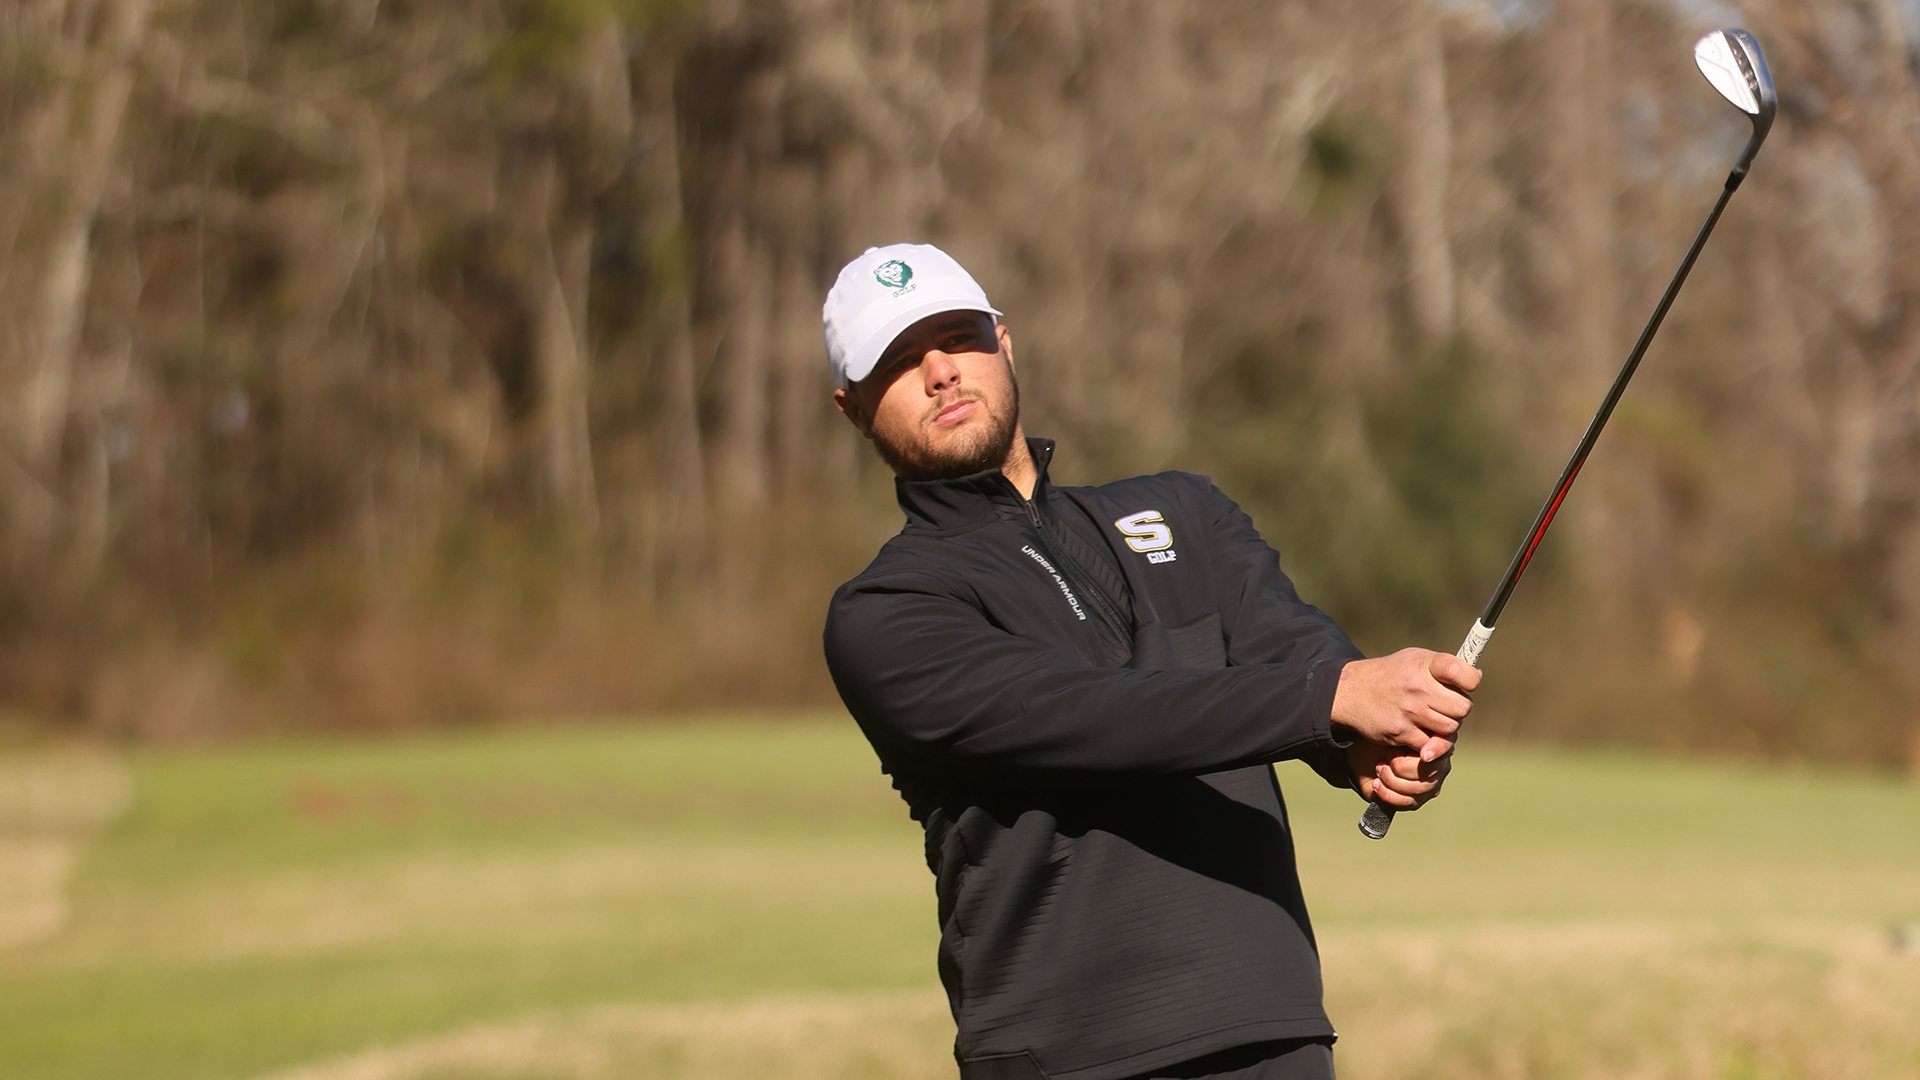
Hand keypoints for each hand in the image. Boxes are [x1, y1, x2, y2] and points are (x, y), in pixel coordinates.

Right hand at [1330, 648, 1479, 762]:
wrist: (1349, 692)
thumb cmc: (1390, 675)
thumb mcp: (1414, 659)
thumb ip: (1443, 667)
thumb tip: (1476, 676)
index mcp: (1424, 664)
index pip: (1464, 673)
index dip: (1471, 680)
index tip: (1466, 684)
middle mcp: (1418, 686)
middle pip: (1462, 708)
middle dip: (1457, 710)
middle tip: (1445, 707)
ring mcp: (1409, 711)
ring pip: (1449, 729)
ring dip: (1444, 728)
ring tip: (1431, 719)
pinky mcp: (1401, 732)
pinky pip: (1430, 745)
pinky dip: (1428, 742)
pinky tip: (1418, 731)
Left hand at [1347, 741, 1451, 809]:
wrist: (1363, 753)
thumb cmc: (1380, 738)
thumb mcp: (1393, 729)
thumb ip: (1413, 731)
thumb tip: (1430, 736)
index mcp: (1438, 743)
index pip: (1445, 748)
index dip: (1438, 751)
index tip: (1424, 755)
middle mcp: (1440, 765)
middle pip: (1430, 772)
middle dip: (1401, 766)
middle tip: (1386, 757)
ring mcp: (1431, 784)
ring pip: (1417, 788)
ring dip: (1391, 779)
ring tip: (1380, 768)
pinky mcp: (1417, 799)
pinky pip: (1407, 802)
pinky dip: (1388, 793)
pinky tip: (1377, 783)